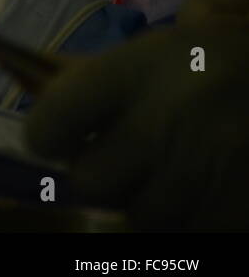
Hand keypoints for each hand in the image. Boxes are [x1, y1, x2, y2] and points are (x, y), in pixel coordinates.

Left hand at [26, 0, 248, 229]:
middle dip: (98, 171)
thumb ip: (104, 74)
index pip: (51, 122)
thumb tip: (49, 96)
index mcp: (135, 75)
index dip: (46, 131)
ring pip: (137, 214)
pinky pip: (185, 230)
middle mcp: (160, 128)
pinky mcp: (231, 212)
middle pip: (89, 181)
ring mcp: (198, 176)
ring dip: (145, 198)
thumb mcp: (164, 47)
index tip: (56, 131)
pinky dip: (188, 215)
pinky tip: (202, 186)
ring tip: (169, 168)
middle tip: (117, 156)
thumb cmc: (228, 56)